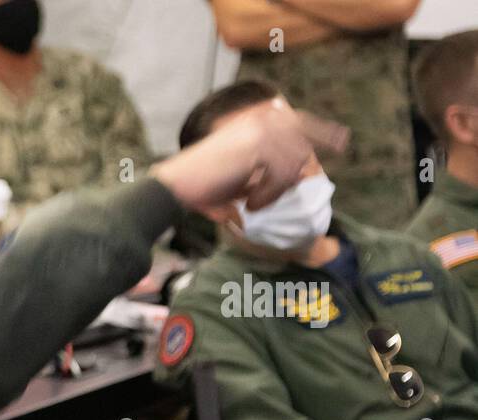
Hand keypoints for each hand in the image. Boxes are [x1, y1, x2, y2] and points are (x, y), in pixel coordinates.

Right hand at [151, 97, 338, 211]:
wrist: (176, 186)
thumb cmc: (204, 186)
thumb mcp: (243, 175)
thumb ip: (270, 169)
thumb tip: (301, 175)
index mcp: (257, 120)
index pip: (300, 121)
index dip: (323, 131)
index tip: (343, 142)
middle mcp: (261, 118)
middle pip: (303, 146)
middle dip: (293, 176)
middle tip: (262, 198)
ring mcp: (260, 129)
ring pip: (293, 164)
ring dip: (275, 191)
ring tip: (252, 202)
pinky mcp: (257, 145)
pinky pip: (281, 174)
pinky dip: (267, 195)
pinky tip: (249, 202)